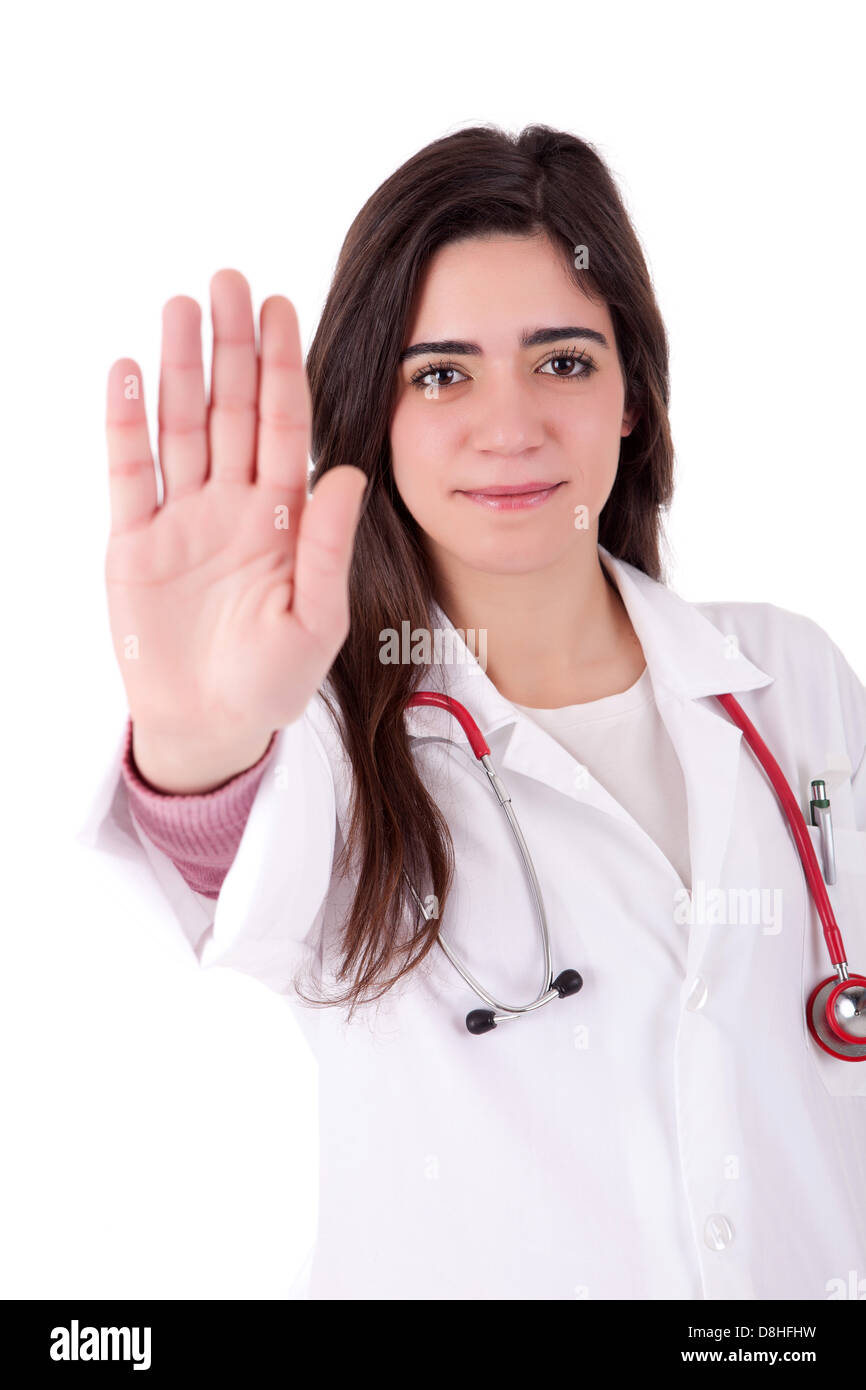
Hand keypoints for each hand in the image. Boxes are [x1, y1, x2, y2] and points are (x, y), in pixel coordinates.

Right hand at [104, 268, 366, 760]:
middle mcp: (233, 504)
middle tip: (229, 280)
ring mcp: (182, 518)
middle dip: (231, 346)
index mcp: (283, 519)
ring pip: (180, 426)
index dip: (283, 368)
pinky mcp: (134, 541)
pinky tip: (129, 372)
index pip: (283, 427)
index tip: (284, 307)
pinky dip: (126, 423)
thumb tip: (346, 472)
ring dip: (179, 367)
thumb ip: (329, 547)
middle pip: (229, 409)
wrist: (210, 725)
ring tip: (181, 307)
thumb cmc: (272, 680)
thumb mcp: (315, 620)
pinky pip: (129, 471)